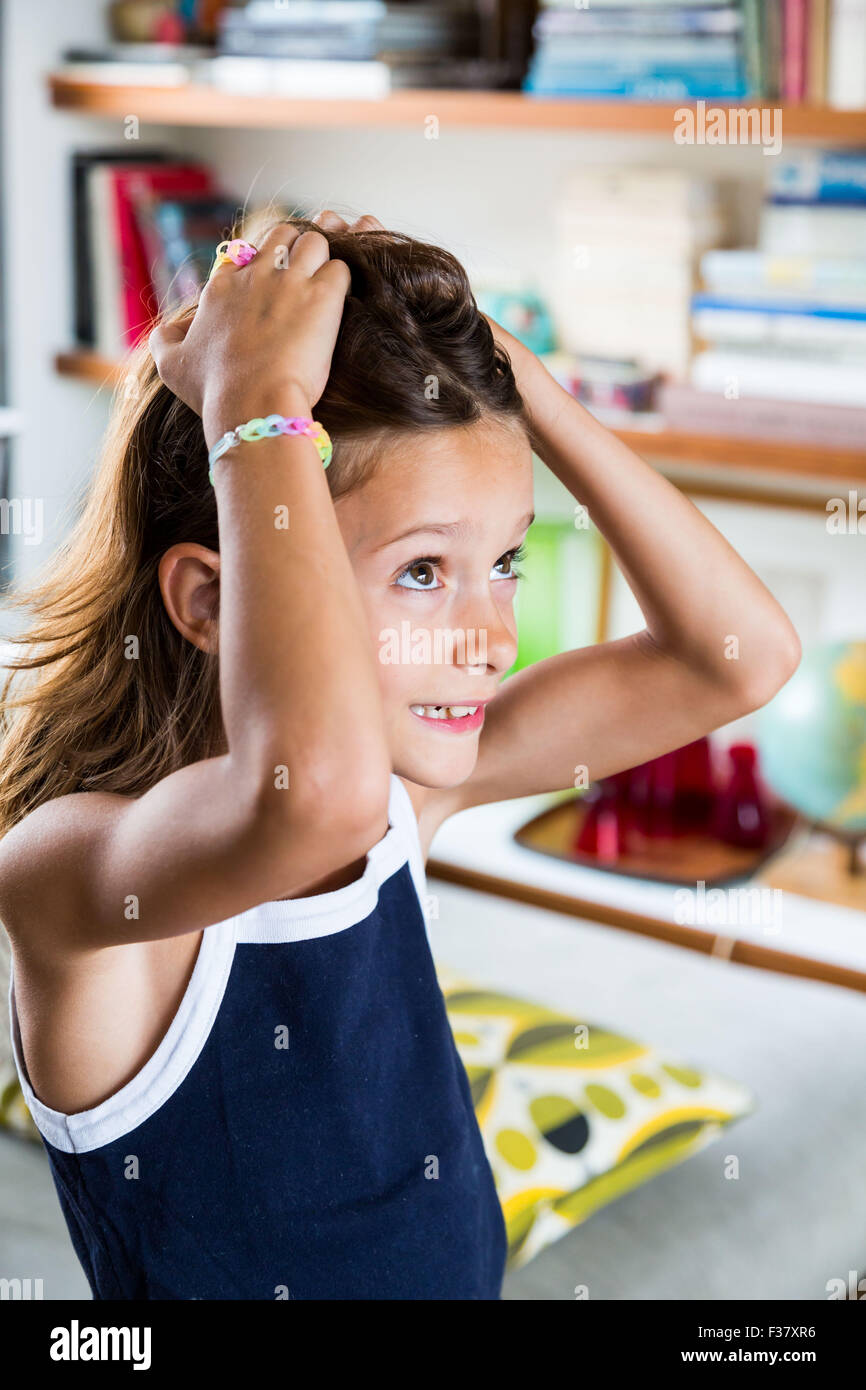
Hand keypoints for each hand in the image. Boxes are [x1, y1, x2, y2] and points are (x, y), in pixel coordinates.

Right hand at [148, 222, 351, 447]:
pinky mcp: (321, 296)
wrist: (252, 405)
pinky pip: (340, 268)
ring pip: (314, 242)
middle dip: (294, 252)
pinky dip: (343, 282)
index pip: (243, 255)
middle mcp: (254, 275)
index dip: (260, 270)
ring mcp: (289, 282)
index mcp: (221, 288)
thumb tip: (172, 328)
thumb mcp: (171, 365)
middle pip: (281, 235)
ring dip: (322, 262)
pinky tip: (339, 306)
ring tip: (325, 293)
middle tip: (304, 285)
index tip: (269, 297)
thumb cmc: (214, 391)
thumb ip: (164, 340)